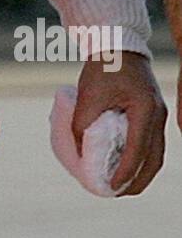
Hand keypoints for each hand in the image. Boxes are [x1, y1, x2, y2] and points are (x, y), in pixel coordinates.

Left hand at [73, 52, 166, 194]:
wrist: (117, 44)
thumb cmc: (103, 66)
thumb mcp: (88, 95)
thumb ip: (83, 125)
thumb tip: (80, 154)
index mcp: (145, 109)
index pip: (137, 150)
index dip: (124, 172)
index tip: (111, 187)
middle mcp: (157, 115)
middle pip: (154, 159)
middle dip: (137, 181)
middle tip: (117, 193)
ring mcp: (158, 115)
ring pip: (156, 155)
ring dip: (140, 173)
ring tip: (121, 186)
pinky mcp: (153, 114)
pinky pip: (151, 145)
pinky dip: (141, 159)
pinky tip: (125, 166)